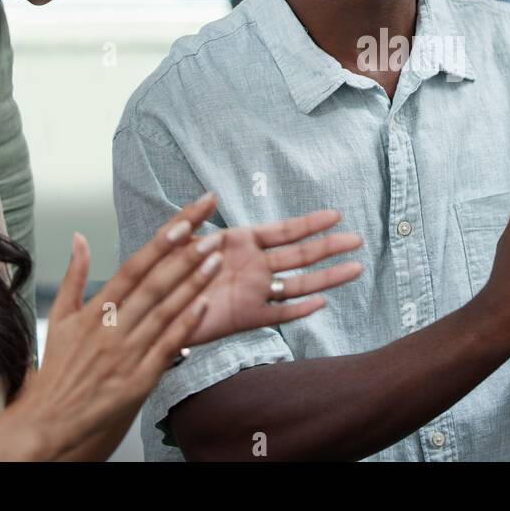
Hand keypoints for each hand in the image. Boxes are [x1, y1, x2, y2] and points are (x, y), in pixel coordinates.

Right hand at [4, 194, 224, 460]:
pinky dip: (185, 325)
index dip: (161, 243)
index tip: (184, 222)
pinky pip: (167, 347)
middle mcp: (112, 328)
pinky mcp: (139, 380)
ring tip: (217, 259)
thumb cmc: (57, 370)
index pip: (133, 267)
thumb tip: (79, 237)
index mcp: (94, 311)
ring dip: (193, 283)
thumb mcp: (60, 319)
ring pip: (165, 311)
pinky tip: (204, 304)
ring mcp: (127, 354)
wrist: (47, 421)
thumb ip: (74, 276)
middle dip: (186, 255)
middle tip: (213, 233)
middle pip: (154, 284)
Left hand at [179, 207, 364, 345]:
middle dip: (329, 247)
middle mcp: (254, 266)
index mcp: (242, 243)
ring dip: (327, 276)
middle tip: (357, 240)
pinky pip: (280, 313)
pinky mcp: (247, 316)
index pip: (284, 231)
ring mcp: (254, 292)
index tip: (335, 215)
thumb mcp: (175, 238)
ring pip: (299, 283)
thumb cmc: (163, 271)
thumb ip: (192, 217)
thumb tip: (213, 194)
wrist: (152, 310)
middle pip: (300, 255)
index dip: (309, 223)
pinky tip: (321, 303)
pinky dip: (300, 309)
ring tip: (355, 269)